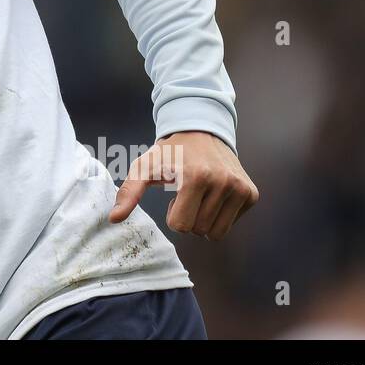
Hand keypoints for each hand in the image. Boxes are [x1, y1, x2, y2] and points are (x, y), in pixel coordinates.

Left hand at [108, 131, 258, 240]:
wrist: (201, 132)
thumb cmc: (169, 153)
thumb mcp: (145, 167)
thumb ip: (129, 192)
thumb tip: (113, 218)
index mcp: (196, 177)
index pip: (181, 226)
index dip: (173, 215)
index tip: (175, 196)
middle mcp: (223, 182)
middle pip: (199, 230)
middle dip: (189, 218)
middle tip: (187, 194)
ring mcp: (240, 188)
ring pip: (217, 232)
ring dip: (204, 219)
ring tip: (200, 195)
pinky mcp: (251, 193)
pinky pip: (231, 224)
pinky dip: (220, 215)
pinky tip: (214, 194)